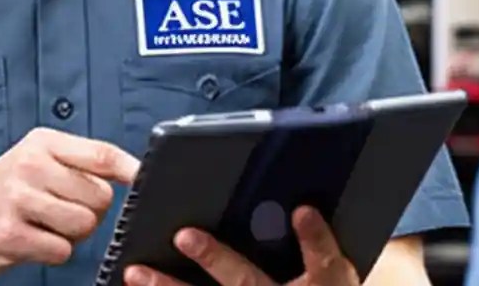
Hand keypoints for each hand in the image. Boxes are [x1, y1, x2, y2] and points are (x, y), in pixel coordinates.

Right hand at [0, 126, 140, 279]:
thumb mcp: (31, 163)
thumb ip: (76, 164)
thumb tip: (131, 172)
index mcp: (41, 143)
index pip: (101, 154)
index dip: (130, 169)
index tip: (143, 180)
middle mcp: (30, 165)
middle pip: (100, 197)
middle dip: (88, 212)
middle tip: (56, 212)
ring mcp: (18, 199)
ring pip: (84, 225)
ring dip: (70, 235)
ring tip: (41, 226)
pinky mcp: (9, 234)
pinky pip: (61, 250)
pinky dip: (51, 253)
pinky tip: (28, 241)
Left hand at [123, 206, 360, 285]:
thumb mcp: (341, 270)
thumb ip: (321, 238)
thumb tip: (303, 200)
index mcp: (323, 284)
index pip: (323, 260)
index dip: (314, 237)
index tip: (301, 210)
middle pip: (247, 282)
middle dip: (215, 259)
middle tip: (184, 235)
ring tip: (136, 271)